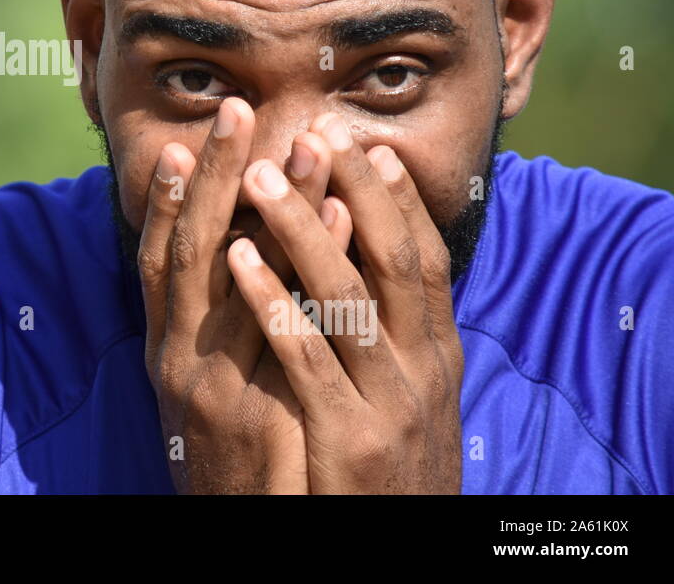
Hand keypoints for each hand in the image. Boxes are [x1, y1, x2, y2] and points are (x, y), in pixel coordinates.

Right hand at [137, 97, 348, 493]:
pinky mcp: (249, 410)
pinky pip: (283, 322)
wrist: (241, 526)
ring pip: (234, 278)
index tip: (183, 140)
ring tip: (301, 143)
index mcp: (167, 345)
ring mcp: (210, 382)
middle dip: (213, 177)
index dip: (165, 198)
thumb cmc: (237, 453)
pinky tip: (339, 219)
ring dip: (272, 205)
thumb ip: (224, 322)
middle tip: (237, 110)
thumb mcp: (214, 381)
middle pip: (189, 250)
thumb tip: (244, 253)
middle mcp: (177, 355)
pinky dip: (309, 258)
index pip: (157, 257)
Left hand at [230, 113, 464, 493]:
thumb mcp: (408, 397)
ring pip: (346, 298)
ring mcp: (387, 404)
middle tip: (312, 131)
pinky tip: (237, 260)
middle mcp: (421, 370)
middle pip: (391, 260)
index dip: (396, 200)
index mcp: (436, 355)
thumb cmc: (389, 469)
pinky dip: (273, 303)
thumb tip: (370, 263)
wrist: (394, 551)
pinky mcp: (348, 440)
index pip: (422, 258)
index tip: (364, 143)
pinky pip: (305, 360)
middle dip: (351, 191)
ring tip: (258, 175)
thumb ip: (394, 335)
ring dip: (300, 230)